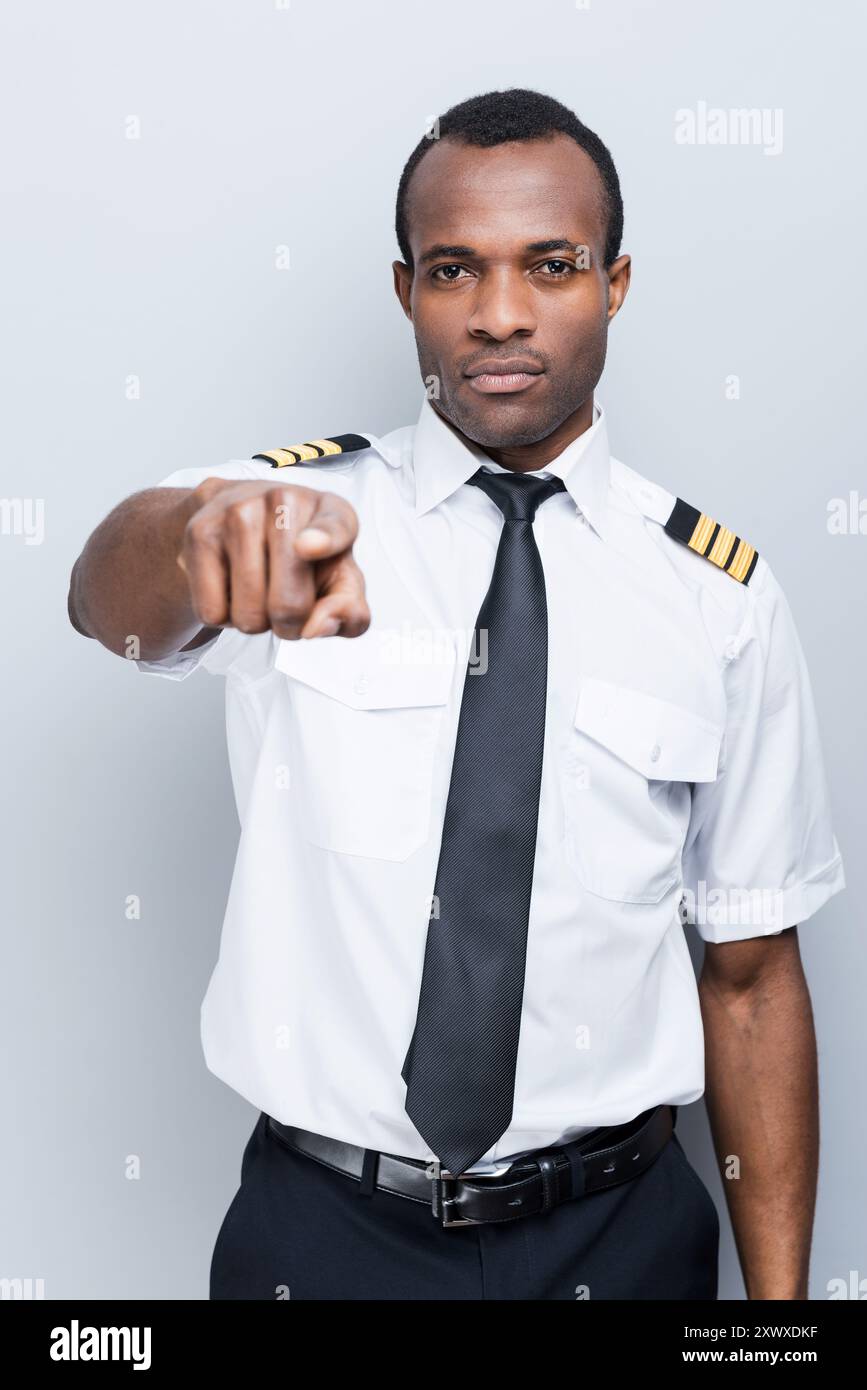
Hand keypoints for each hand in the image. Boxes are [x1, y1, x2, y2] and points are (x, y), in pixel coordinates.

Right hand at [178, 477, 369, 639]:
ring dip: (256, 621)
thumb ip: (350, 614)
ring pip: (248, 616)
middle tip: (286, 602)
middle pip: (289, 606)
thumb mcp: (340, 583)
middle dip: (290, 625)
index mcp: (333, 510)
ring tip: (259, 588)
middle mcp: (286, 500)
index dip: (322, 542)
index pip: (334, 528)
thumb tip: (316, 628)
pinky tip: (231, 585)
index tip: (306, 547)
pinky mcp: (200, 531)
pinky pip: (212, 612)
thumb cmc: (303, 557)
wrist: (238, 517)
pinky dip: (223, 615)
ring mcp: (238, 512)